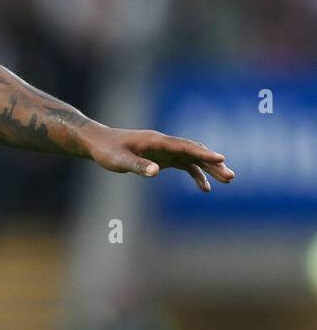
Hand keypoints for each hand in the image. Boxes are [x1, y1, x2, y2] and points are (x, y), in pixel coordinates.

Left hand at [82, 125, 234, 191]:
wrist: (98, 142)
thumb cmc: (107, 150)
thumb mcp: (119, 159)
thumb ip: (137, 165)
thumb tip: (156, 172)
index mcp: (156, 141)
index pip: (184, 146)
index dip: (202, 153)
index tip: (221, 158)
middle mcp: (164, 144)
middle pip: (193, 152)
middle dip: (212, 163)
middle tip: (230, 176)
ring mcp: (164, 150)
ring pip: (192, 158)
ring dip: (209, 168)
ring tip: (227, 180)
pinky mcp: (162, 157)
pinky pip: (184, 165)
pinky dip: (195, 175)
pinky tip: (205, 188)